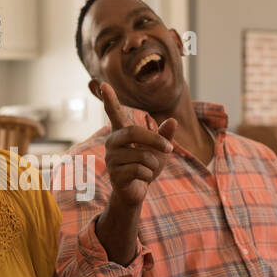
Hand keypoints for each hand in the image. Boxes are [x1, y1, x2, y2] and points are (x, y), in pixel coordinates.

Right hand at [100, 82, 175, 207]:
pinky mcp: (114, 174)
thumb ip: (165, 135)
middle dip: (155, 141)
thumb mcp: (160, 150)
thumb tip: (173, 120)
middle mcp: (112, 143)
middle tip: (170, 149)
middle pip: (133, 132)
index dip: (109, 100)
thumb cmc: (146, 167)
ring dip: (154, 164)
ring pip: (141, 155)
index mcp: (122, 133)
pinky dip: (148, 175)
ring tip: (149, 170)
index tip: (103, 84)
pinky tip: (142, 179)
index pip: (114, 114)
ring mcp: (111, 159)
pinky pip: (139, 170)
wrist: (136, 191)